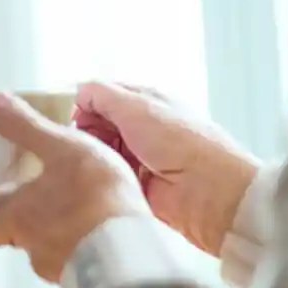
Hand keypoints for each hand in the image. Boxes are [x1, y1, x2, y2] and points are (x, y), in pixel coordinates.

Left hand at [0, 93, 148, 282]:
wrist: (132, 246)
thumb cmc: (94, 193)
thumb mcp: (60, 146)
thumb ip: (24, 126)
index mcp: (15, 217)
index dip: (0, 211)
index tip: (13, 196)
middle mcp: (31, 248)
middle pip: (19, 240)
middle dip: (31, 225)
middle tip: (52, 201)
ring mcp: (58, 267)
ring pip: (49, 252)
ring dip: (59, 236)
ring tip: (82, 213)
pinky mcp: (87, 279)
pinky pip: (77, 263)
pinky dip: (83, 249)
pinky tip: (100, 232)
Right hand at [74, 82, 257, 255]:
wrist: (212, 194)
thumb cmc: (183, 144)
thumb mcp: (137, 107)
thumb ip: (103, 95)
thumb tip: (80, 93)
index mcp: (147, 102)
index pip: (104, 96)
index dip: (86, 106)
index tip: (76, 120)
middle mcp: (143, 128)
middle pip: (99, 125)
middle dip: (87, 132)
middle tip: (83, 144)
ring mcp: (141, 158)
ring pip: (102, 152)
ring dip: (95, 156)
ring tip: (92, 163)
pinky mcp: (140, 187)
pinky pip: (111, 177)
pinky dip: (103, 177)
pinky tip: (98, 180)